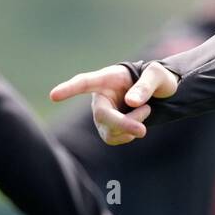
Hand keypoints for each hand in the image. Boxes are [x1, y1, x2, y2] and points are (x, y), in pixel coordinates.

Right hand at [50, 62, 179, 145]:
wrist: (160, 91)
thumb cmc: (156, 78)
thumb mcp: (158, 75)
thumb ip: (146, 86)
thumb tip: (131, 102)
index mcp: (107, 78)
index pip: (84, 83)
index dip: (69, 89)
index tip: (53, 96)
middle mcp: (100, 97)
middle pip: (102, 115)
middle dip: (123, 124)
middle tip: (143, 131)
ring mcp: (102, 114)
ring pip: (109, 130)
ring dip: (131, 126)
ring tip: (146, 110)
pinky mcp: (108, 128)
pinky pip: (114, 138)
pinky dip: (130, 134)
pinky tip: (138, 123)